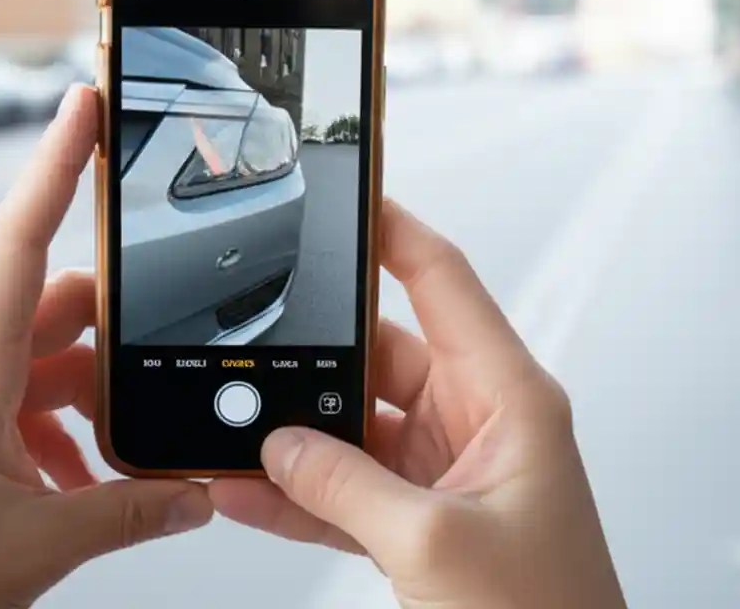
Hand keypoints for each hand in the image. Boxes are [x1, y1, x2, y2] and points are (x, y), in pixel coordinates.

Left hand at [0, 86, 212, 608]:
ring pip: (32, 363)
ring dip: (80, 404)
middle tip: (154, 381)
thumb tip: (193, 494)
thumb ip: (131, 511)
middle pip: (48, 311)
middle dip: (109, 343)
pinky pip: (5, 401)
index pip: (19, 242)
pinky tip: (70, 488)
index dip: (55, 166)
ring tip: (109, 472)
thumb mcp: (41, 546)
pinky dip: (48, 431)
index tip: (82, 107)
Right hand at [209, 200, 625, 607]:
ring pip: (350, 425)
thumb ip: (345, 486)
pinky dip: (296, 491)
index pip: (445, 283)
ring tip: (232, 423)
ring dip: (292, 433)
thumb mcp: (436, 542)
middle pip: (377, 354)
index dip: (393, 232)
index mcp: (508, 398)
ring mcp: (441, 470)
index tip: (344, 197)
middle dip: (311, 354)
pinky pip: (342, 485)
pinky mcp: (414, 517)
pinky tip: (248, 488)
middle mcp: (475, 422)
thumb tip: (278, 446)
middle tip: (250, 343)